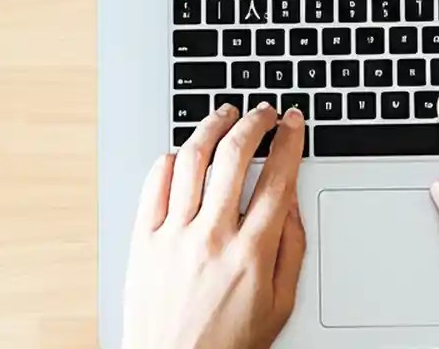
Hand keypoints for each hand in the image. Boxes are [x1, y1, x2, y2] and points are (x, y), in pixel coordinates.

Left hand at [123, 103, 306, 348]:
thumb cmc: (226, 345)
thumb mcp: (280, 304)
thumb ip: (291, 249)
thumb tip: (291, 205)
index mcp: (251, 253)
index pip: (277, 178)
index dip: (290, 141)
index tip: (295, 124)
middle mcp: (211, 237)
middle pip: (234, 156)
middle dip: (254, 123)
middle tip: (263, 113)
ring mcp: (172, 236)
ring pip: (191, 160)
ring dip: (211, 128)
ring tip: (224, 116)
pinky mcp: (143, 241)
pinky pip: (153, 185)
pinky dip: (168, 159)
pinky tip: (182, 152)